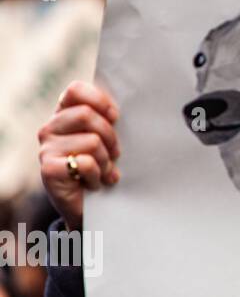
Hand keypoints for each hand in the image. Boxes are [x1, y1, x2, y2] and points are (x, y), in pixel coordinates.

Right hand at [37, 81, 121, 231]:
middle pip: (87, 115)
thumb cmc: (104, 166)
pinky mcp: (49, 169)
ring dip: (106, 160)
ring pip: (92, 141)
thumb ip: (109, 118)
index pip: (75, 90)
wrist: (91, 207)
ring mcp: (46, 149)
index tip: (115, 117)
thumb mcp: (108, 138)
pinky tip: (95, 183)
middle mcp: (51, 128)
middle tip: (115, 154)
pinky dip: (98, 175)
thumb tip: (135, 98)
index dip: (100, 100)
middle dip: (111, 136)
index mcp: (64, 114)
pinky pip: (86, 163)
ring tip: (104, 171)